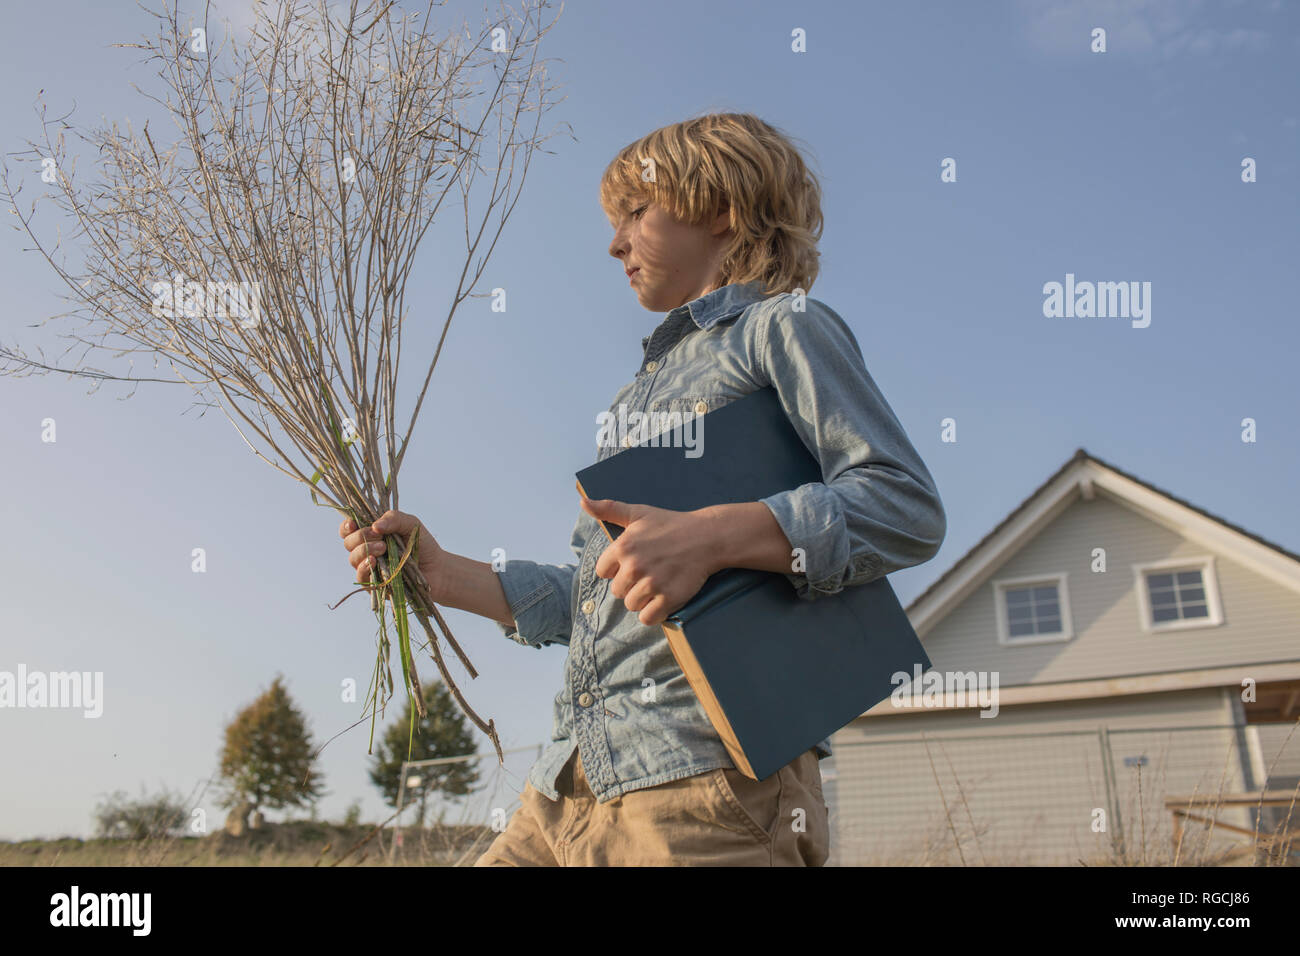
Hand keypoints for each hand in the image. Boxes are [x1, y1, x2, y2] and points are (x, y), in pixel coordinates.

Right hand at [340, 509, 444, 595]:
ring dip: (364, 550)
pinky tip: (373, 561)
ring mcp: (369, 567)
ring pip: (353, 558)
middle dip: (361, 537)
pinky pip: (361, 576)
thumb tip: (374, 525)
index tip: (353, 524)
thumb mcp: (411, 524)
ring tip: (383, 548)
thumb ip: (394, 518)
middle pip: (348, 542)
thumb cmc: (423, 545)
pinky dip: (364, 566)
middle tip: (379, 537)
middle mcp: (367, 550)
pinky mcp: (374, 584)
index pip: (349, 529)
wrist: (437, 569)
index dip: (347, 526)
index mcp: (372, 534)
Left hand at [581, 497, 719, 626]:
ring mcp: (651, 584)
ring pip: (631, 605)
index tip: (634, 562)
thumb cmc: (671, 524)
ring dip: (642, 599)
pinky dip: (653, 613)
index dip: (617, 569)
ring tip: (657, 584)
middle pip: (617, 591)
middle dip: (630, 585)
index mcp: (623, 547)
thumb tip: (583, 502)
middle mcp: (634, 567)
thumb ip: (609, 509)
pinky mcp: (668, 599)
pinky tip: (662, 600)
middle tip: (649, 572)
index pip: (603, 572)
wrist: (707, 537)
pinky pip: (648, 618)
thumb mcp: (639, 513)